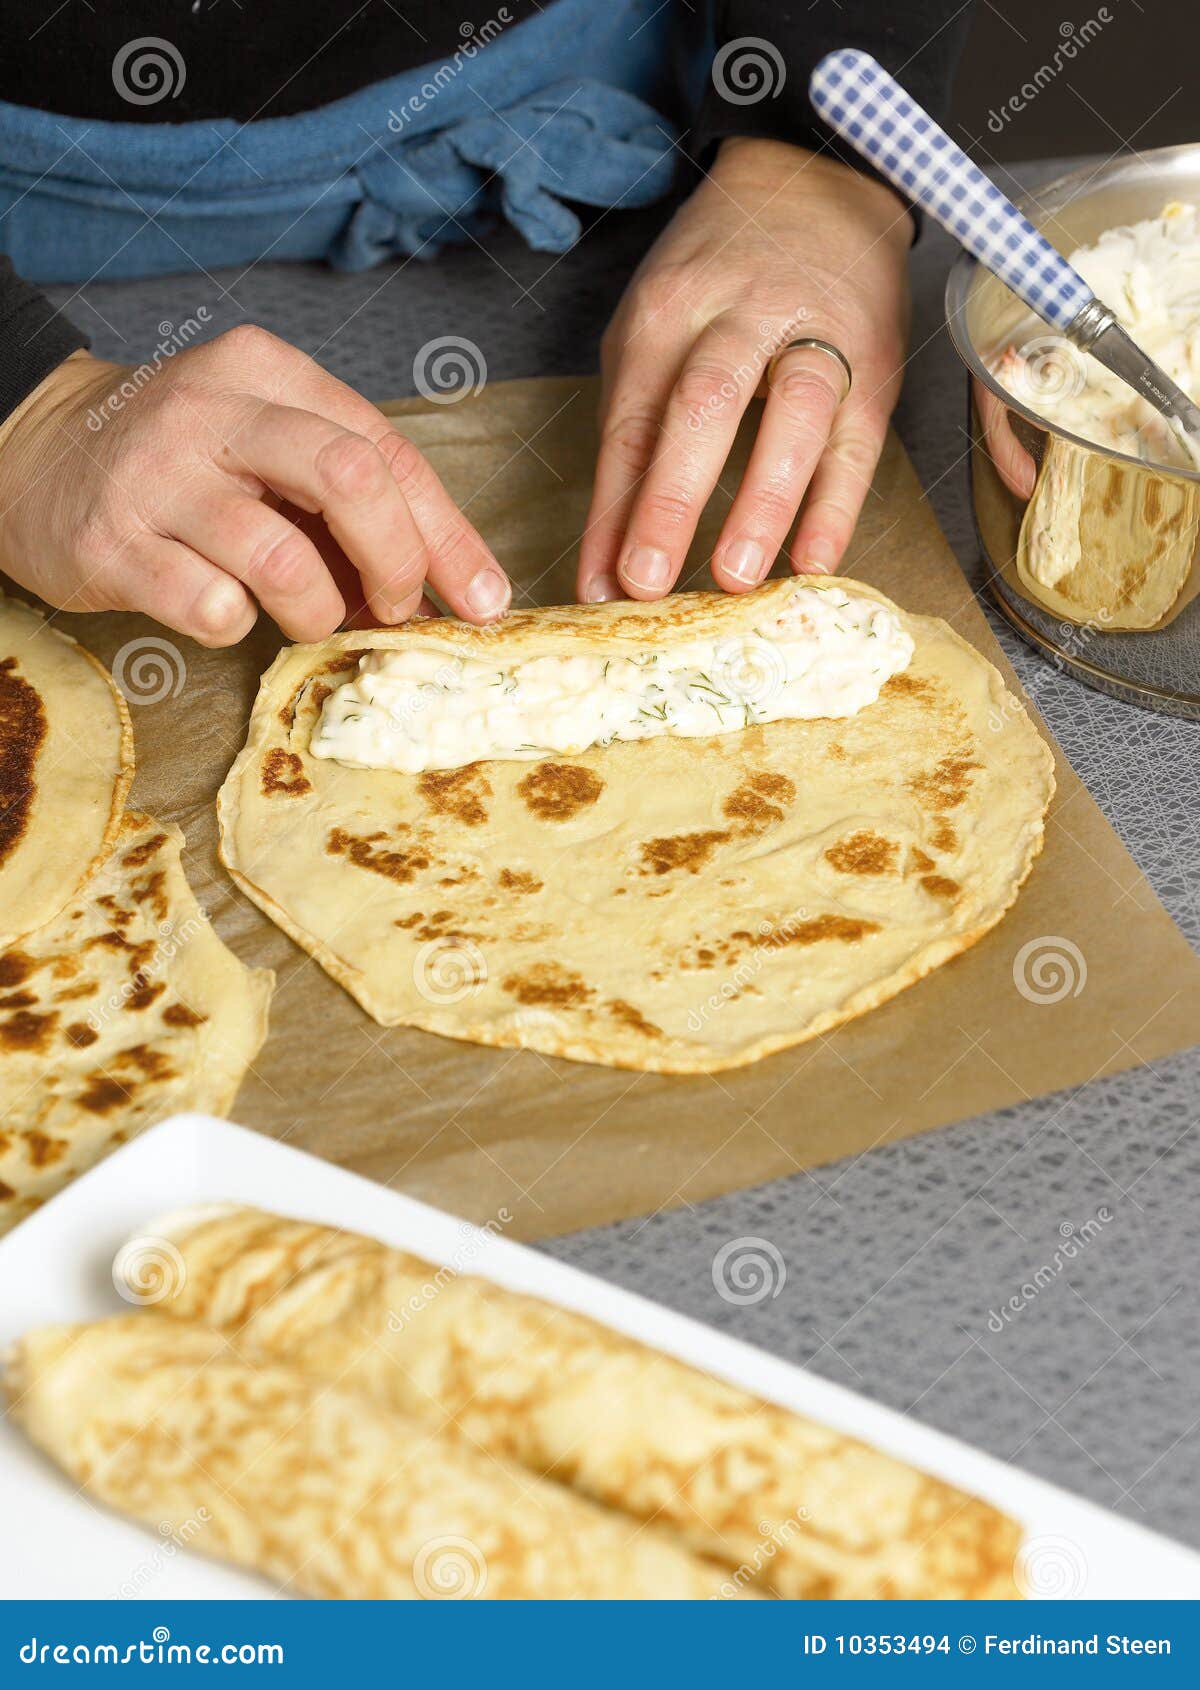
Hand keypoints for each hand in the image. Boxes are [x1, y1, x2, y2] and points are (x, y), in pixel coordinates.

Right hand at [0, 327, 510, 644]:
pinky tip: (227, 609)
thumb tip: (442, 582)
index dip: (448, 534)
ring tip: (312, 617)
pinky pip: (211, 606)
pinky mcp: (112, 543)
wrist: (34, 451)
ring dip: (320, 611)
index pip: (387, 450)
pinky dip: (238, 625)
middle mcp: (214, 410)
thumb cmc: (182, 459)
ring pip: (285, 561)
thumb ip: (346, 494)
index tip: (484, 596)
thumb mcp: (265, 441)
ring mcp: (158, 476)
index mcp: (268, 372)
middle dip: (399, 562)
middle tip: (399, 608)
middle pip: (350, 482)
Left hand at [578, 139, 912, 602]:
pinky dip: (836, 504)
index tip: (597, 586)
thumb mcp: (657, 331)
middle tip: (648, 584)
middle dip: (670, 502)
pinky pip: (858, 438)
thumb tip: (608, 560)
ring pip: (792, 414)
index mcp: (667, 310)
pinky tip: (814, 561)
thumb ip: (635, 437)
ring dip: (761, 503)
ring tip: (734, 580)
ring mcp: (816, 333)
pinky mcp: (874, 362)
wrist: (817, 183)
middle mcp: (738, 315)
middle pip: (703, 405)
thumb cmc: (719, 279)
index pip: (632, 420)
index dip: (612, 509)